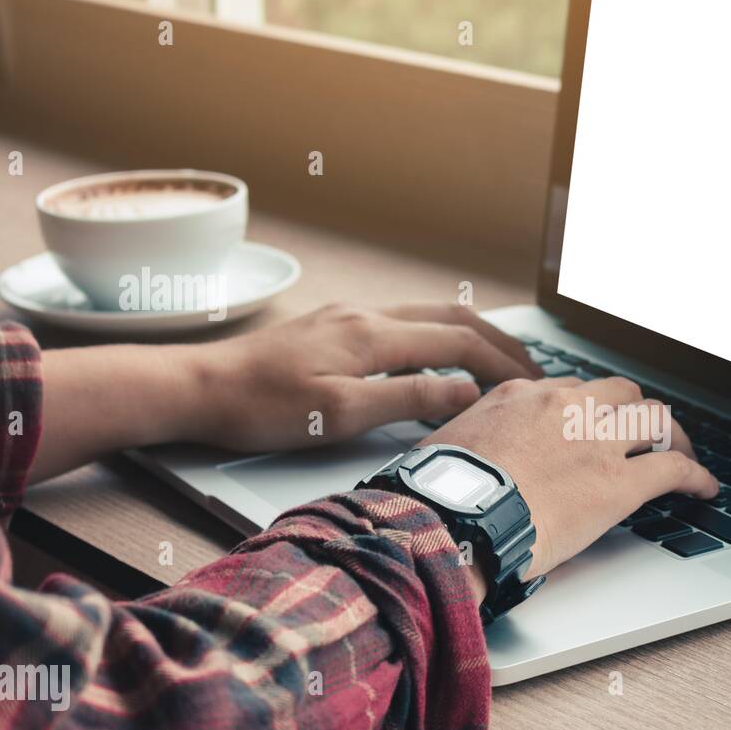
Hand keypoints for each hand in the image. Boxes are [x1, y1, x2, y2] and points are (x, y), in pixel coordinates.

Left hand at [186, 303, 540, 451]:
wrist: (196, 388)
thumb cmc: (260, 408)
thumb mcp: (340, 413)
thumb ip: (408, 397)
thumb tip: (467, 391)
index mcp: (374, 335)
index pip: (460, 343)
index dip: (504, 365)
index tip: (533, 387)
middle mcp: (366, 316)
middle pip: (453, 318)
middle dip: (499, 343)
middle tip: (531, 372)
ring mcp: (347, 318)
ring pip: (429, 317)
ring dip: (471, 337)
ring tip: (497, 364)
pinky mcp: (331, 328)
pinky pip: (403, 324)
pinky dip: (438, 339)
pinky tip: (436, 361)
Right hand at [420, 376, 718, 585]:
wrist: (455, 516)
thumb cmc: (440, 491)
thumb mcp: (447, 444)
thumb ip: (471, 438)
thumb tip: (464, 456)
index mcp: (522, 395)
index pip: (570, 391)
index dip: (588, 410)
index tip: (591, 425)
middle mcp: (566, 407)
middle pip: (621, 394)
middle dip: (636, 413)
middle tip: (643, 434)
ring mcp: (596, 441)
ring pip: (655, 420)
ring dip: (673, 437)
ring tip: (681, 455)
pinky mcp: (619, 481)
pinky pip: (674, 468)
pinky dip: (696, 476)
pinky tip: (704, 488)